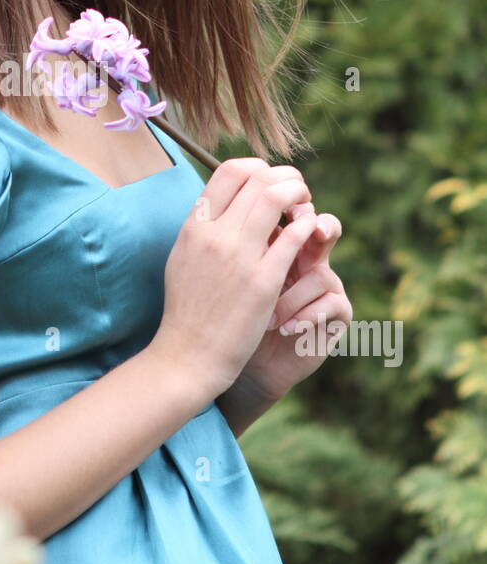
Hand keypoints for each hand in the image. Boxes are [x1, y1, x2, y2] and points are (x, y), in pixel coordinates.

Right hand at [156, 157, 320, 403]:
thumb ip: (203, 227)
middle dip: (286, 177)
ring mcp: (239, 257)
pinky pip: (294, 237)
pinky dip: (306, 225)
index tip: (270, 183)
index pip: (229, 170)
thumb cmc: (187, 308)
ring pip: (277, 198)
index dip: (258, 169)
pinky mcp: (263, 282)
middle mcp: (214, 235)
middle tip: (298, 191)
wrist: (188, 355)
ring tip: (306, 205)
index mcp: (194, 226)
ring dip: (299, 194)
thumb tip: (225, 201)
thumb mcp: (183, 256)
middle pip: (258, 178)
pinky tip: (309, 232)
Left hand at [235, 207, 352, 402]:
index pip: (294, 212)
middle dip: (322, 228)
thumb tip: (236, 202)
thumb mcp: (231, 273)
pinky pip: (332, 305)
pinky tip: (285, 328)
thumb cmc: (229, 312)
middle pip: (327, 229)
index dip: (294, 205)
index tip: (289, 209)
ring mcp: (324, 287)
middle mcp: (307, 260)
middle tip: (316, 232)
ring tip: (269, 317)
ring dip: (291, 297)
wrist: (237, 361)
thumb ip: (241, 241)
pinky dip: (306, 316)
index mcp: (281, 243)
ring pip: (320, 274)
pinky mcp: (335, 317)